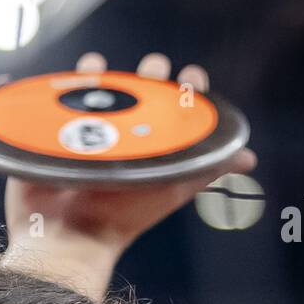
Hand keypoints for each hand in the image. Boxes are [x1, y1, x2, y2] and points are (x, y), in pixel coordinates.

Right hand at [3, 51, 256, 300]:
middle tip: (153, 69)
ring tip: (101, 66)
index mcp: (153, 151)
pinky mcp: (55, 138)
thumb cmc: (123, 216)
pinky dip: (70, 82)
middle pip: (141, 97)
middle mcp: (123, 142)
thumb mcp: (171, 188)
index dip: (186, 91)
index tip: (192, 78)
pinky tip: (80, 71)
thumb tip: (248, 157)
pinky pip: (63, 103)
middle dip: (150, 76)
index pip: (175, 112)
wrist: (69, 236)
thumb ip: (205, 169)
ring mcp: (88, 138)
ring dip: (106, 75)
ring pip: (101, 95)